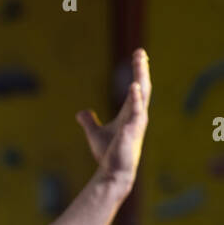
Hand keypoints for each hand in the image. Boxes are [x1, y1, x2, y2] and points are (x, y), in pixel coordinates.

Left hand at [76, 48, 150, 191]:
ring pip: (142, 96)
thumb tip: (81, 113)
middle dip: (141, 69)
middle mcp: (137, 115)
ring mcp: (136, 123)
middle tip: (140, 52)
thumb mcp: (95, 134)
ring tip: (140, 62)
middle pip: (142, 87)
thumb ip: (89, 122)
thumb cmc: (109, 154)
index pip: (137, 87)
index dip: (138, 71)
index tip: (138, 54)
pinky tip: (134, 87)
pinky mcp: (132, 132)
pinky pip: (136, 113)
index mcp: (131, 113)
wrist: (112, 172)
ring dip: (141, 79)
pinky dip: (136, 100)